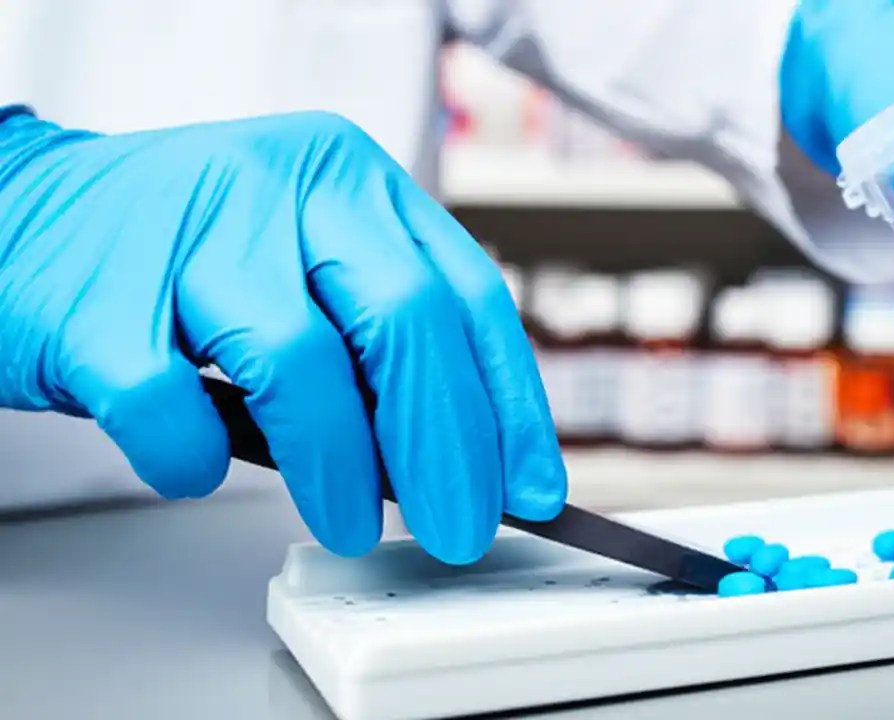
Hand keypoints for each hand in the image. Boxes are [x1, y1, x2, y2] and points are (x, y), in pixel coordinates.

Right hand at [0, 110, 566, 560]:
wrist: (19, 210)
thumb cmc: (179, 250)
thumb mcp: (302, 254)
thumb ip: (374, 331)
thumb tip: (458, 451)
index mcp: (349, 177)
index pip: (467, 295)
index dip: (510, 404)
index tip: (528, 484)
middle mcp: (281, 186)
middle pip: (403, 324)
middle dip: (446, 448)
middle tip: (459, 526)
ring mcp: (186, 235)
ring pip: (299, 365)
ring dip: (339, 468)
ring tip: (350, 520)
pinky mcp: (97, 299)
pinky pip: (170, 406)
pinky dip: (193, 461)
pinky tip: (199, 466)